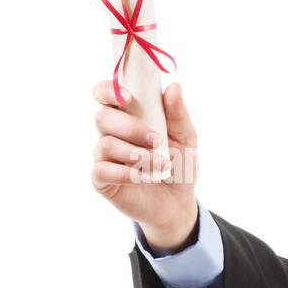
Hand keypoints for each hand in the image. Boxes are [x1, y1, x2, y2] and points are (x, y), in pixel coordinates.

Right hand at [91, 80, 199, 249]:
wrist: (178, 201)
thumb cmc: (179, 164)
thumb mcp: (186, 138)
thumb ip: (178, 114)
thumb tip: (173, 87)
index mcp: (128, 116)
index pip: (105, 93)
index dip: (109, 90)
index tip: (128, 97)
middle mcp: (111, 133)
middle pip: (103, 117)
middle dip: (131, 128)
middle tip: (157, 141)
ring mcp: (104, 156)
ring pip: (106, 144)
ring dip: (137, 155)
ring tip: (162, 165)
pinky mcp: (101, 179)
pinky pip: (102, 170)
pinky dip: (127, 173)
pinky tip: (146, 178)